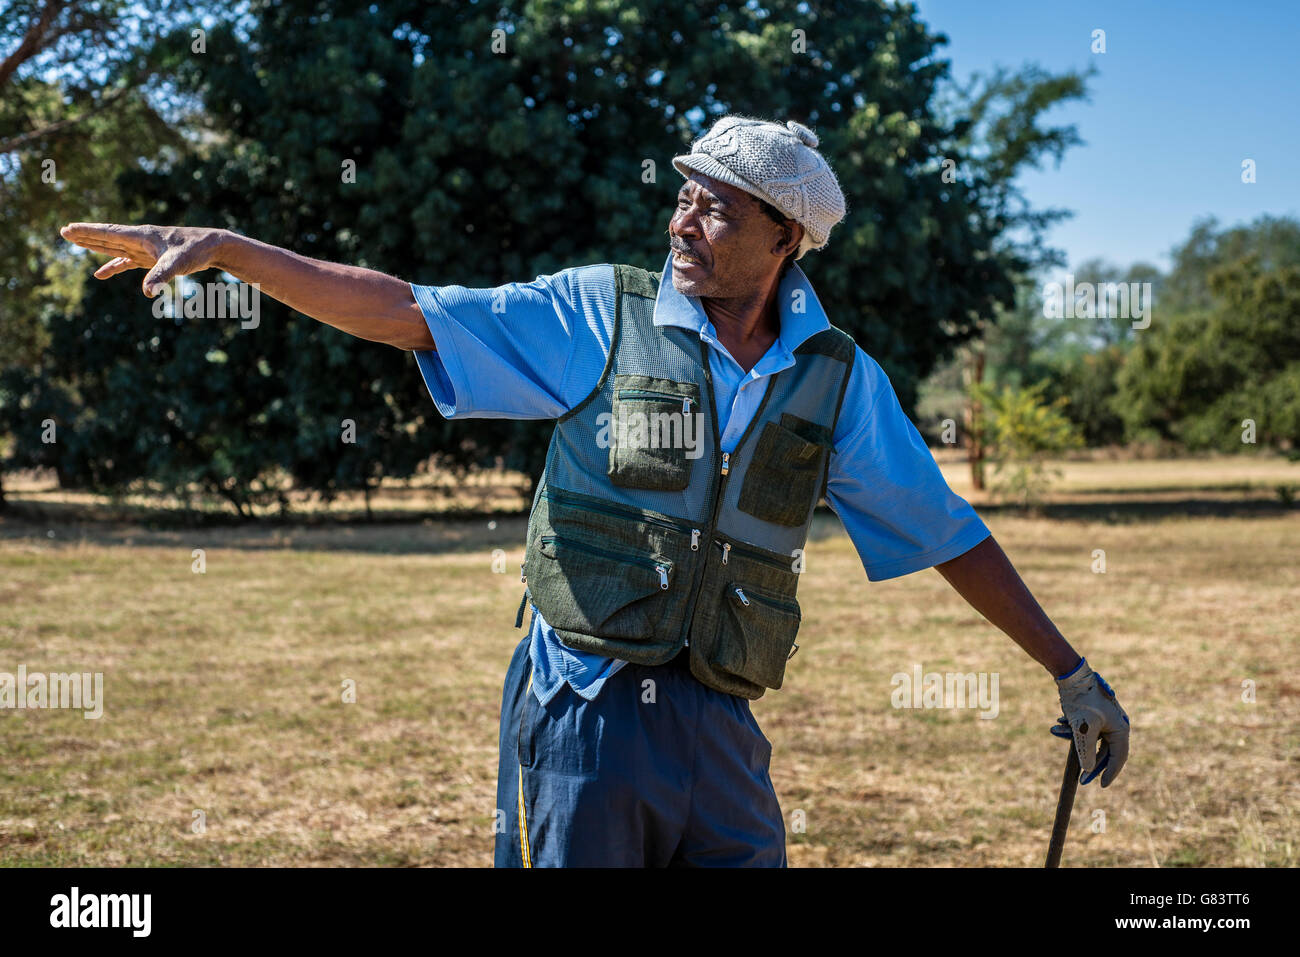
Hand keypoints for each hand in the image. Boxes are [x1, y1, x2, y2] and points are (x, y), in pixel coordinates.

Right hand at [59, 223, 226, 296]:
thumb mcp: (178, 263)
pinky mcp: (152, 259)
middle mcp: (140, 240)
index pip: (109, 232)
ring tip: (75, 242)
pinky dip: (113, 267)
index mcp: (142, 236)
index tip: (69, 229)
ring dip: (95, 246)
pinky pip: (127, 262)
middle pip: (107, 237)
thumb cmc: (196, 251)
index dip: (88, 231)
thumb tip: (148, 292)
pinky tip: (100, 275)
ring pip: (114, 247)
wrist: (212, 247)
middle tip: (64, 232)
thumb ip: (161, 276)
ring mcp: (145, 249)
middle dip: (85, 235)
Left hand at [1053, 658, 1129, 786]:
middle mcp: (1116, 723)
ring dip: (1074, 738)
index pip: (1119, 756)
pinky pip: (1085, 728)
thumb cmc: (1080, 701)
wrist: (1070, 673)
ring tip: (1055, 730)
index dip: (1111, 773)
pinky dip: (1072, 729)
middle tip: (1080, 779)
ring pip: (1091, 738)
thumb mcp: (1082, 729)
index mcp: (1121, 728)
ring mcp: (1106, 718)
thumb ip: (1086, 752)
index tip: (1101, 786)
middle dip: (1088, 760)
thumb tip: (1088, 771)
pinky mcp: (1094, 713)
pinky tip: (1058, 724)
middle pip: (1105, 750)